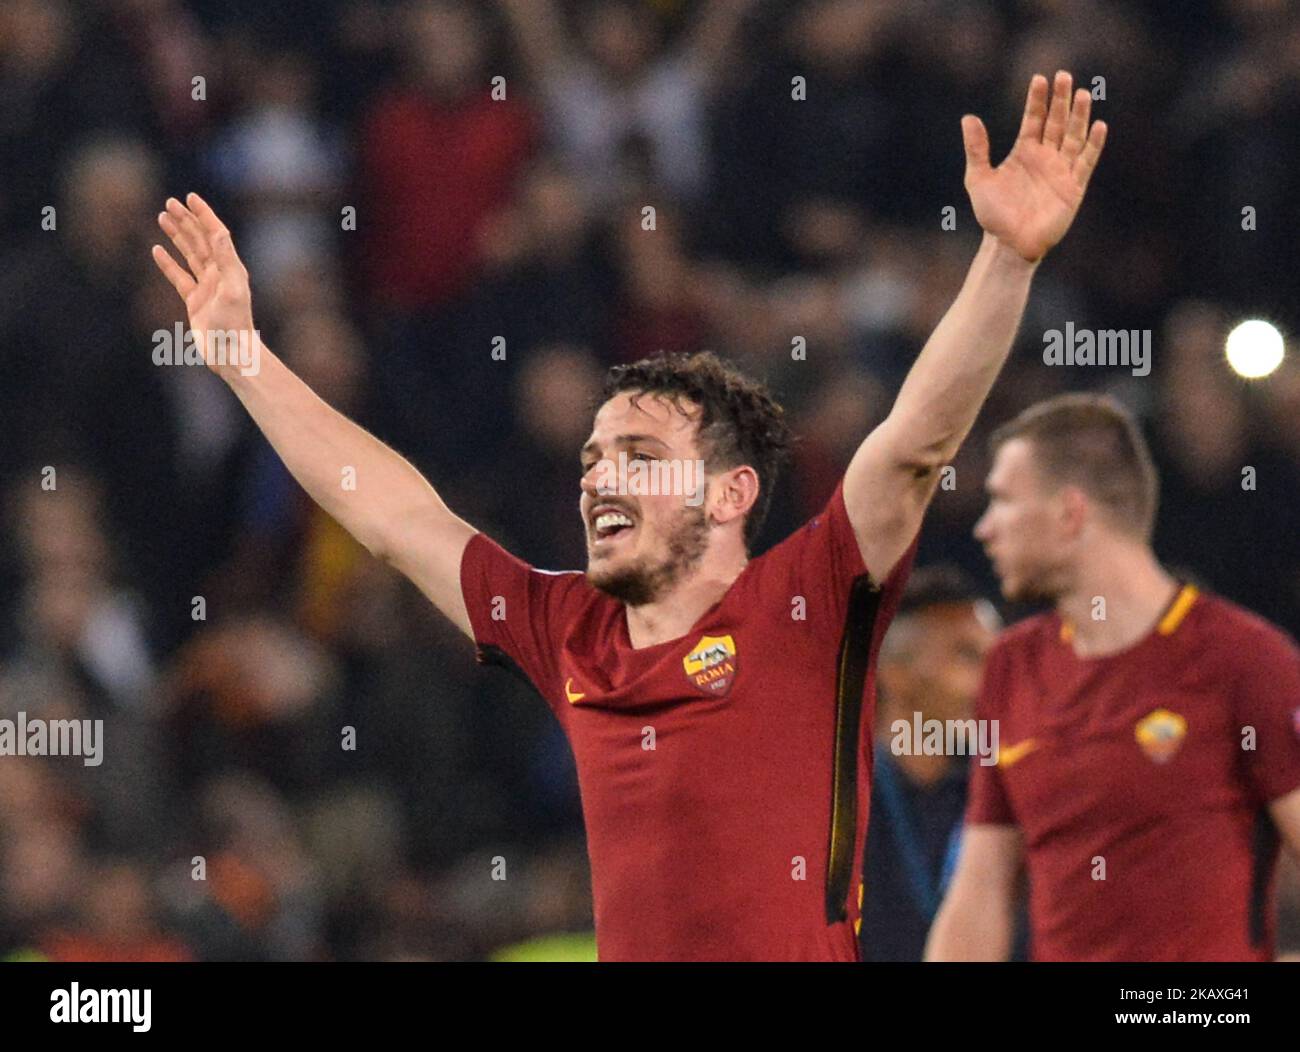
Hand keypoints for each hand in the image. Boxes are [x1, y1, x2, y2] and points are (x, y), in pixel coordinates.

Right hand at [151, 193, 255, 377]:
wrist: (231, 354)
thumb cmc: (235, 325)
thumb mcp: (232, 290)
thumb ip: (226, 260)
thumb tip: (219, 232)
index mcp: (230, 268)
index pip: (216, 234)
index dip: (204, 215)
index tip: (190, 197)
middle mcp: (219, 275)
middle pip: (201, 240)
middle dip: (186, 220)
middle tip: (169, 202)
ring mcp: (207, 288)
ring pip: (189, 254)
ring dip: (177, 236)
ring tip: (162, 217)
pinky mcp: (195, 302)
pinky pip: (179, 277)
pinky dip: (168, 263)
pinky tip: (156, 250)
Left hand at [961, 71, 1106, 262]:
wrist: (1009, 245)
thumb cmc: (993, 215)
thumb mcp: (978, 178)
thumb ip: (976, 149)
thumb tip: (968, 117)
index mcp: (1024, 152)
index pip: (1034, 119)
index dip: (1037, 100)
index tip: (1040, 78)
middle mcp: (1045, 157)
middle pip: (1057, 122)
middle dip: (1061, 100)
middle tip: (1064, 75)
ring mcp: (1061, 171)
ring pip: (1074, 137)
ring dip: (1079, 116)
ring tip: (1083, 93)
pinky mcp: (1073, 187)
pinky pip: (1086, 162)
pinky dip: (1093, 145)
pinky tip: (1099, 125)